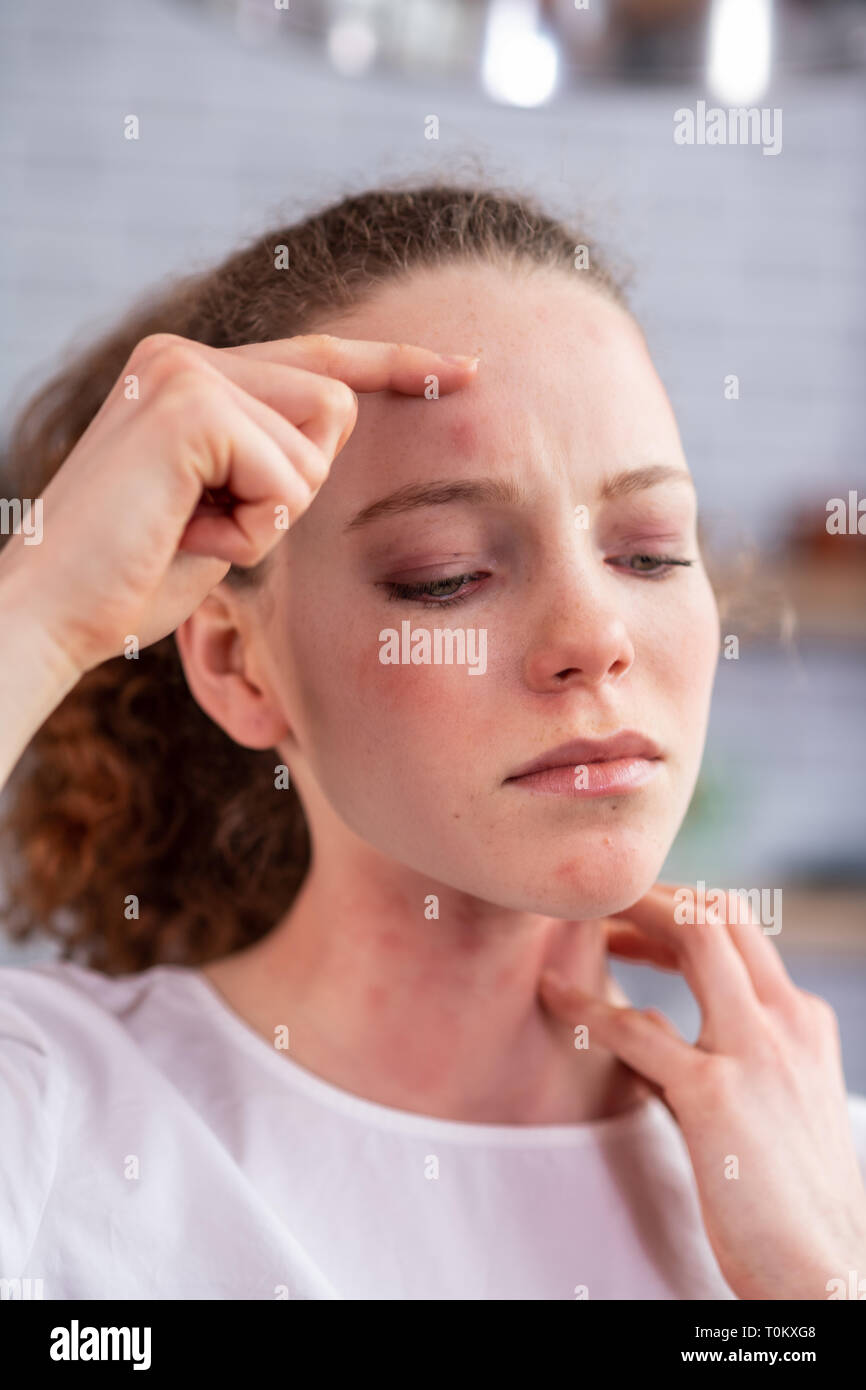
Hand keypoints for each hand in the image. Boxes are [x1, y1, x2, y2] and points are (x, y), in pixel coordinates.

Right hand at [0, 333, 478, 676]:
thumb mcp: (220, 508)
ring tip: (191, 530)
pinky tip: (187, 534)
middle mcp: (187, 353)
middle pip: (334, 407)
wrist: (54, 613)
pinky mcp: (189, 404)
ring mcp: (184, 370)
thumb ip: (268, 461)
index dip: (397, 363)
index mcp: (192, 372)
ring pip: (317, 444)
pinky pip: (288, 477)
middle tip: (208, 524)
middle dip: (294, 490)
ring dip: (271, 514)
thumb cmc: (133, 580)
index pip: (319, 358)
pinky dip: (251, 527)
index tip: (466, 369)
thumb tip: (335, 430)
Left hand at [538, 883, 865, 1299]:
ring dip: (628, 913)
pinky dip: (586, 1004)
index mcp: (802, 1022)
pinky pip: (637, 1026)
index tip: (631, 927)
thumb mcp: (766, 1105)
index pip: (741, 931)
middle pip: (720, 910)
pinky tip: (553, 994)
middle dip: (653, 892)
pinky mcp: (716, 1092)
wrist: (822, 1272)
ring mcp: (755, 1049)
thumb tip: (650, 1033)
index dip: (678, 912)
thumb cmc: (786, 1199)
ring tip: (573, 917)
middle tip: (596, 902)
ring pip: (696, 931)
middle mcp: (786, 1020)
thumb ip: (715, 1058)